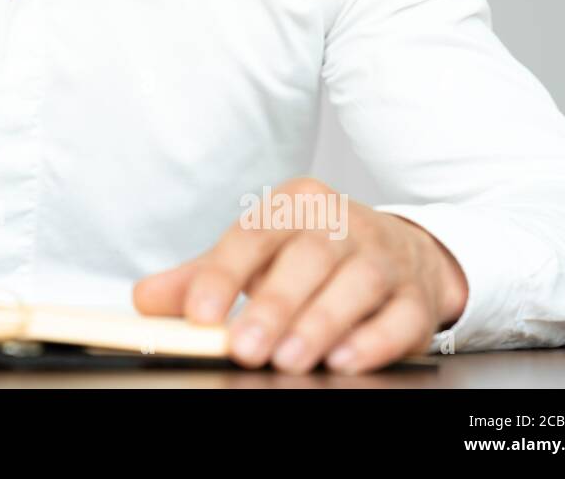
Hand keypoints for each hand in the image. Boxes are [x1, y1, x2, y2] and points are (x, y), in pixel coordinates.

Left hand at [133, 177, 467, 373]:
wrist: (400, 252)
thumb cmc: (313, 255)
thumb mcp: (256, 256)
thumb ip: (202, 277)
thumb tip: (147, 299)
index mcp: (296, 205)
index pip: (254, 234)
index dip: (224, 273)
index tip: (202, 312)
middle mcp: (342, 223)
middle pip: (308, 258)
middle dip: (274, 306)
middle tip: (244, 348)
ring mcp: (385, 258)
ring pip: (355, 284)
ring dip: (320, 324)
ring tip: (289, 360)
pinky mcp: (417, 297)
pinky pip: (401, 317)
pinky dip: (374, 341)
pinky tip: (345, 360)